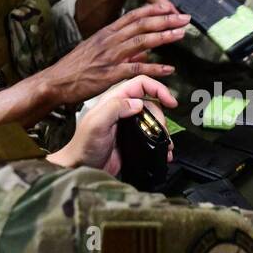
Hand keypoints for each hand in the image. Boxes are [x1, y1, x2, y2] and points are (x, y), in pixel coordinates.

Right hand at [41, 5, 188, 107]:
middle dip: (165, 20)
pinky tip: (169, 69)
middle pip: (142, 25)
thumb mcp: (96, 52)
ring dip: (164, 37)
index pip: (133, 16)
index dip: (152, 10)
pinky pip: (136, 69)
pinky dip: (155, 68)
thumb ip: (121, 49)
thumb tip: (144, 49)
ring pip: (142, 41)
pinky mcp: (110, 74)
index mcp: (106, 33)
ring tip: (181, 34)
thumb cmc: (75, 69)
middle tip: (184, 17)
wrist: (55, 82)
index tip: (169, 6)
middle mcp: (109, 40)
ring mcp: (110, 56)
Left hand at [47, 76, 177, 174]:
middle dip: (161, 117)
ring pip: (153, 120)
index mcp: (114, 100)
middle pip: (151, 104)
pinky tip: (163, 150)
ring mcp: (128, 124)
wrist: (82, 168)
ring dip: (163, 131)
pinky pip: (150, 135)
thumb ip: (115, 108)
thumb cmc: (83, 146)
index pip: (141, 84)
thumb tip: (138, 103)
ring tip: (165, 144)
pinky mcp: (132, 139)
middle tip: (162, 131)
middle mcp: (122, 109)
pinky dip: (160, 141)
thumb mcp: (96, 123)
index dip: (158, 89)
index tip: (170, 101)